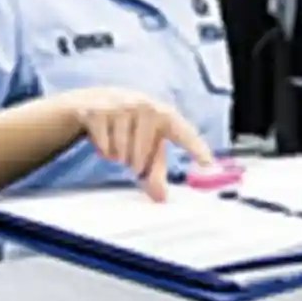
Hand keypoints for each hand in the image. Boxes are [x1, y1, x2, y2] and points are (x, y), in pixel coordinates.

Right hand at [61, 88, 213, 200]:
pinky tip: (103, 136)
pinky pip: (104, 148)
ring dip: (117, 156)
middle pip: (142, 157)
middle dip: (134, 162)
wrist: (93, 101)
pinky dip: (102, 150)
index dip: (196, 147)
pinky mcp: (99, 111)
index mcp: (164, 114)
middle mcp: (146, 106)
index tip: (207, 164)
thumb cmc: (129, 127)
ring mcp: (121, 106)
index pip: (183, 133)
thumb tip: (161, 199)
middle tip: (130, 150)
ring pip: (121, 154)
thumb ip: (155, 172)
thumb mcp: (144, 145)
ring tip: (116, 140)